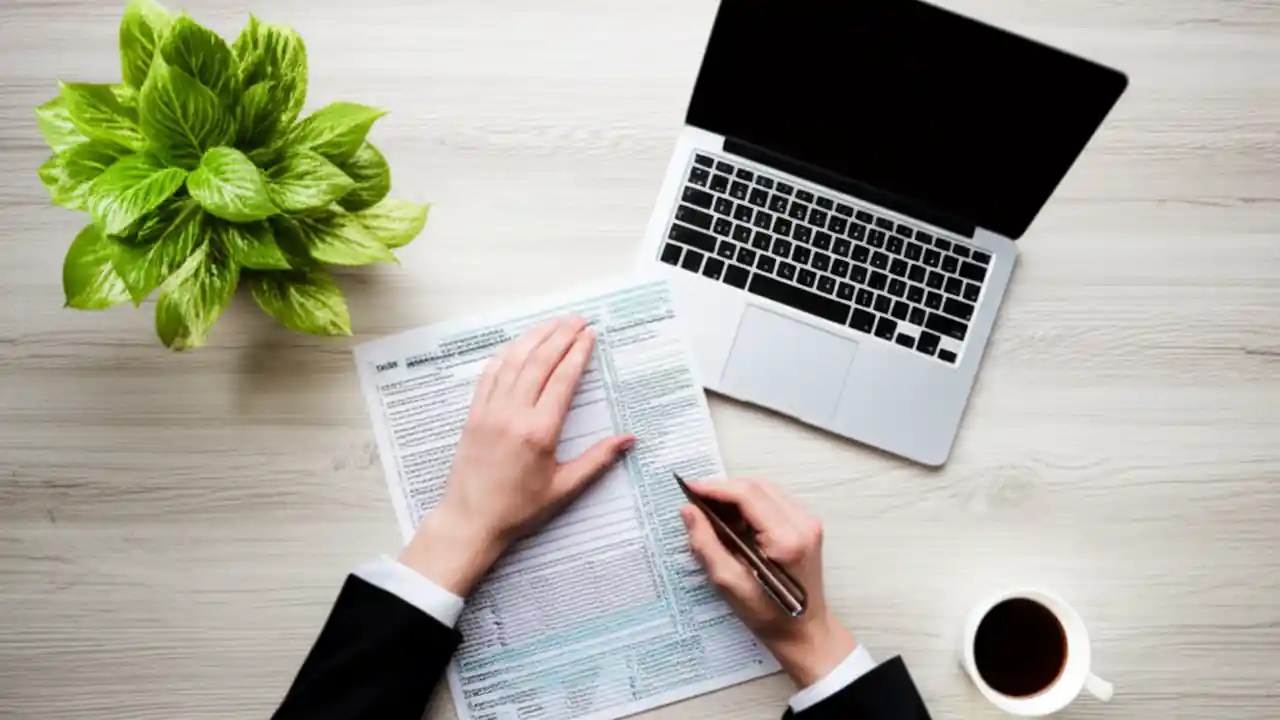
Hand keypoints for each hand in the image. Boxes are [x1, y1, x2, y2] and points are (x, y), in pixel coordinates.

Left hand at [400, 316, 634, 594]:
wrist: (470, 520)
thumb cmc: (518, 510)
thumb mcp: (565, 489)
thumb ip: (598, 460)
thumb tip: (629, 439)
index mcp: (539, 431)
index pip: (562, 379)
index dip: (577, 353)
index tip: (589, 335)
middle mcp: (513, 414)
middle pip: (540, 362)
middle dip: (560, 336)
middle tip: (578, 320)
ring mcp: (490, 411)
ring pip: (514, 361)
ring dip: (535, 337)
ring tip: (553, 323)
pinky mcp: (474, 414)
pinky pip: (491, 374)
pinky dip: (507, 354)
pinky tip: (518, 345)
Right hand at [681, 478, 855, 687]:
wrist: (804, 631)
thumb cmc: (769, 615)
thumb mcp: (729, 584)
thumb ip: (706, 544)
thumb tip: (688, 511)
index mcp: (786, 540)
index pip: (747, 495)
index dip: (715, 487)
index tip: (690, 489)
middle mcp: (803, 525)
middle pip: (757, 487)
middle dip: (723, 489)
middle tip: (696, 500)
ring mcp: (808, 523)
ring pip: (765, 490)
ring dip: (736, 495)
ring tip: (711, 509)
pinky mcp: (807, 526)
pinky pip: (773, 501)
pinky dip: (750, 504)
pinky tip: (733, 518)